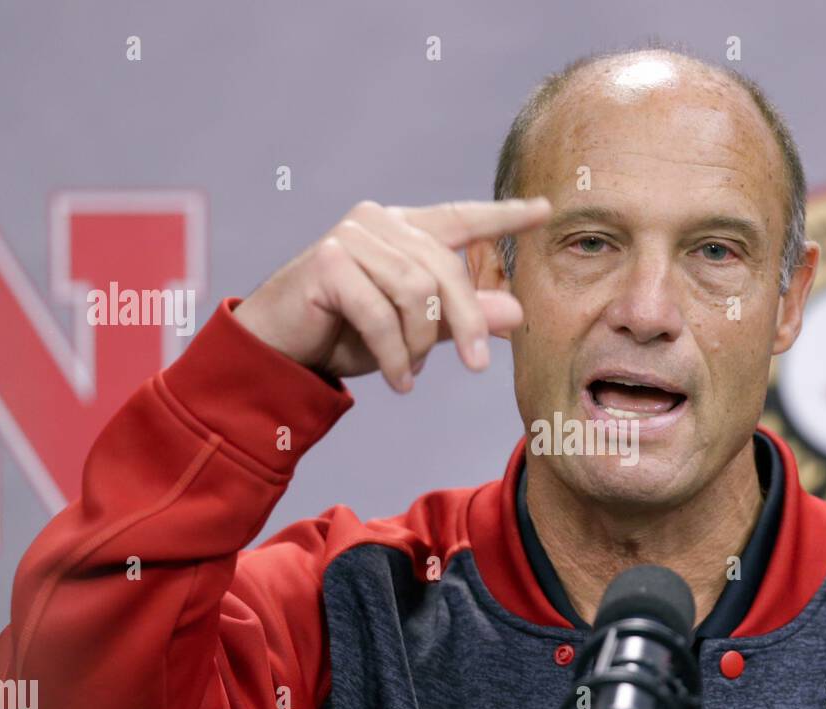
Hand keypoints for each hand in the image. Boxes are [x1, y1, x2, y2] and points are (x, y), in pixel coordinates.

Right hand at [233, 197, 551, 389]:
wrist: (281, 351)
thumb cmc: (347, 335)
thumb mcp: (416, 330)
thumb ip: (462, 317)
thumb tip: (515, 311)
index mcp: (404, 228)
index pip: (462, 217)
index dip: (503, 217)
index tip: (544, 212)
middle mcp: (379, 223)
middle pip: (445, 269)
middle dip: (467, 323)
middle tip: (478, 367)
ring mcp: (351, 237)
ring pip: (416, 292)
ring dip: (420, 343)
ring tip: (411, 370)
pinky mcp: (328, 263)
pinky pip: (381, 314)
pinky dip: (395, 354)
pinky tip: (399, 380)